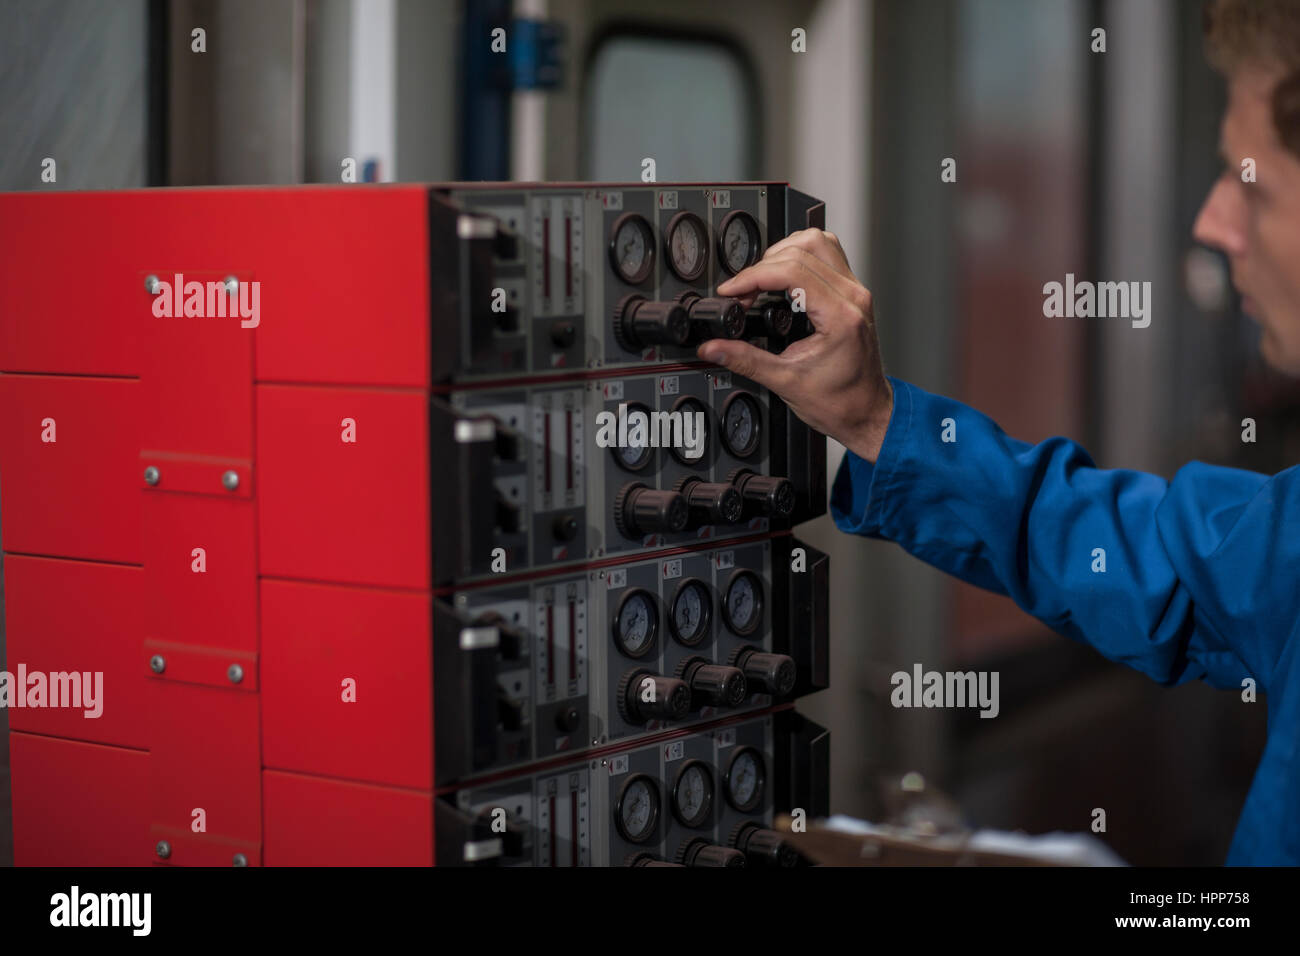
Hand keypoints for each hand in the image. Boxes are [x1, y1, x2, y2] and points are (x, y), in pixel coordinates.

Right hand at [696, 229, 893, 462]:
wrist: (868, 413)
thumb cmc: (842, 402)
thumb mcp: (786, 382)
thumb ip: (745, 360)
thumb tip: (713, 347)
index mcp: (840, 316)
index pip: (792, 272)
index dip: (753, 276)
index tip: (732, 291)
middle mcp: (853, 296)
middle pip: (802, 249)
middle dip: (762, 266)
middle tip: (742, 293)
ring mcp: (856, 291)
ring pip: (818, 241)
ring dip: (783, 252)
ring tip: (761, 278)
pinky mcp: (853, 293)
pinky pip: (828, 254)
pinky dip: (800, 256)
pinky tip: (783, 276)